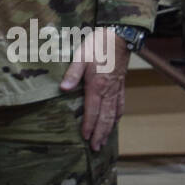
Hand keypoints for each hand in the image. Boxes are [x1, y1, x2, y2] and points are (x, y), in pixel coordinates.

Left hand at [60, 27, 129, 151]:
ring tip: (104, 141)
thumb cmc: (97, 45)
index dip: (89, 126)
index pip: (92, 111)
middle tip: (96, 148)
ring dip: (109, 129)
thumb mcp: (80, 56)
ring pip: (114, 114)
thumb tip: (63, 89)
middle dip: (100, 134)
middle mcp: (108, 91)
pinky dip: (117, 117)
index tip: (86, 138)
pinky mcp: (121, 85)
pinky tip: (115, 121)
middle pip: (105, 118)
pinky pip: (121, 105)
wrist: (119, 36)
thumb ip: (72, 74)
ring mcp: (117, 89)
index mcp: (97, 86)